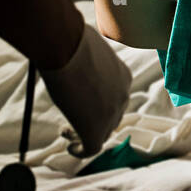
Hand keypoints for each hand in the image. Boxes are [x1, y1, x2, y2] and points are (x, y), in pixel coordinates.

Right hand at [40, 20, 131, 158]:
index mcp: (124, 77)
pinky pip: (91, 148)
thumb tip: (75, 55)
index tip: (83, 101)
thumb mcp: (89, 49)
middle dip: (95, 120)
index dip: (101, 103)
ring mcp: (111, 114)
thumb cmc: (73, 40)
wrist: (66, 47)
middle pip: (112, 117)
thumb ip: (89, 61)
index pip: (116, 98)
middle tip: (74, 118)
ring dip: (85, 135)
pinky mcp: (95, 130)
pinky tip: (69, 146)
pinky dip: (80, 150)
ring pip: (102, 133)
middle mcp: (123, 96)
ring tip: (66, 131)